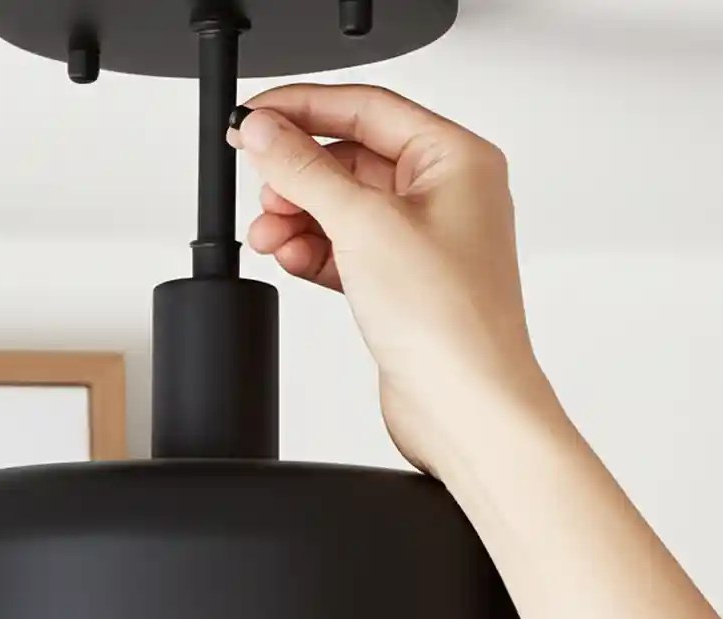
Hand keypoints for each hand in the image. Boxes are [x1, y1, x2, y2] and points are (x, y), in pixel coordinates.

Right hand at [228, 84, 557, 474]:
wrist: (466, 406)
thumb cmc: (452, 321)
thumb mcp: (364, 225)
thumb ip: (305, 170)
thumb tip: (268, 131)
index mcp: (457, 160)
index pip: (366, 108)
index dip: (303, 107)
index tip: (256, 116)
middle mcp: (445, 195)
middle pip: (349, 157)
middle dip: (297, 174)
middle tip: (261, 185)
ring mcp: (423, 241)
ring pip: (341, 205)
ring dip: (298, 215)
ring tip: (270, 233)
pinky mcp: (401, 282)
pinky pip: (344, 247)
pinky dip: (313, 250)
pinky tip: (292, 257)